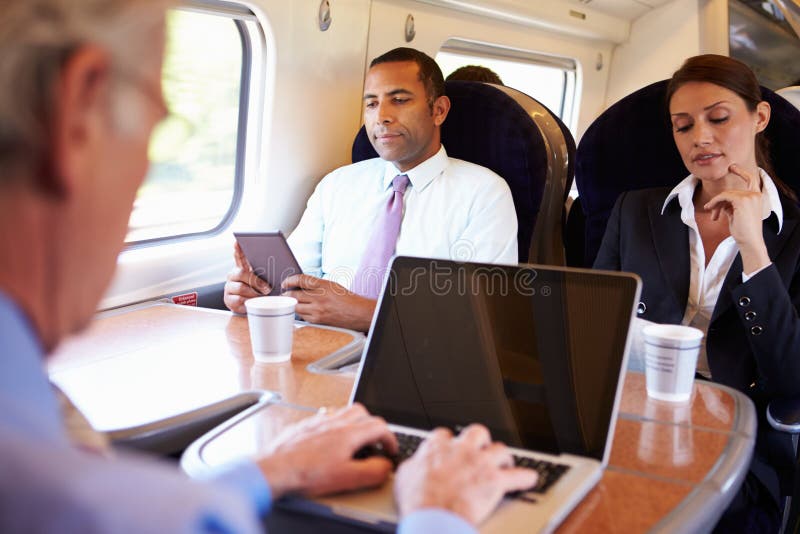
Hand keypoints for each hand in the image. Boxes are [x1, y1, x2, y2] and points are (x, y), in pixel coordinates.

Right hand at [223, 242, 271, 313]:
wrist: (252, 307)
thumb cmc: (260, 291)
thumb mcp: (264, 280)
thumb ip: (266, 272)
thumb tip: (280, 265)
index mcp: (242, 267)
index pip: (238, 256)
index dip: (238, 249)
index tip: (238, 242)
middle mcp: (233, 276)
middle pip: (241, 273)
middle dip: (256, 281)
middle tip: (267, 288)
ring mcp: (229, 287)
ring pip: (240, 288)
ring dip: (254, 293)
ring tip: (263, 296)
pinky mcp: (228, 300)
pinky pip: (238, 300)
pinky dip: (249, 302)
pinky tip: (254, 303)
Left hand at [257, 403, 397, 497]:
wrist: (275, 469)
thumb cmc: (306, 474)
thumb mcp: (346, 478)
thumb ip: (372, 471)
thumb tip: (385, 466)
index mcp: (347, 433)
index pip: (379, 426)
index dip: (390, 438)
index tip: (390, 449)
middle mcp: (334, 422)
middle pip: (363, 412)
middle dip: (373, 426)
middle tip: (374, 442)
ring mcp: (317, 421)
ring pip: (343, 411)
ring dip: (355, 421)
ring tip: (355, 437)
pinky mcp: (304, 426)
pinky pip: (325, 416)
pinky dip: (335, 424)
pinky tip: (330, 437)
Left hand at [281, 274, 375, 331]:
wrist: (359, 313)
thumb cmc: (348, 299)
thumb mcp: (332, 286)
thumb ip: (317, 285)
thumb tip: (300, 286)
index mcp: (324, 285)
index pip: (301, 279)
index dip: (290, 280)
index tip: (286, 282)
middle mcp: (320, 298)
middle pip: (294, 295)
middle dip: (287, 294)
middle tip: (285, 294)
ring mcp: (318, 310)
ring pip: (296, 307)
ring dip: (292, 304)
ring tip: (292, 302)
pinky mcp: (318, 321)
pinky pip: (303, 317)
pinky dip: (301, 313)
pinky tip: (303, 310)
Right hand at [394, 425, 537, 525]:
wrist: (434, 517)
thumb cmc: (418, 500)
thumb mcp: (404, 478)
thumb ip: (412, 466)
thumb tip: (412, 466)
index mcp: (438, 447)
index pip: (445, 435)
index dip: (449, 442)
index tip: (450, 448)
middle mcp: (462, 450)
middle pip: (477, 433)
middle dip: (481, 440)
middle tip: (481, 449)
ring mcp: (481, 463)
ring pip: (500, 450)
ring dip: (503, 457)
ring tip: (505, 462)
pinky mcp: (496, 481)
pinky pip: (518, 475)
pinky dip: (525, 477)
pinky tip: (530, 478)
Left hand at [704, 164, 769, 273]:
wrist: (750, 241)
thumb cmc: (743, 230)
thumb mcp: (737, 214)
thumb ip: (732, 204)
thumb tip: (721, 202)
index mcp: (757, 197)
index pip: (750, 179)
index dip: (741, 172)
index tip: (732, 167)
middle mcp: (755, 195)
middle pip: (731, 192)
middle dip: (719, 202)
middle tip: (711, 212)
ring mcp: (750, 196)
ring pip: (726, 195)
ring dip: (716, 205)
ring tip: (713, 216)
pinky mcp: (742, 200)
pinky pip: (723, 197)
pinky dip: (715, 202)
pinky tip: (711, 210)